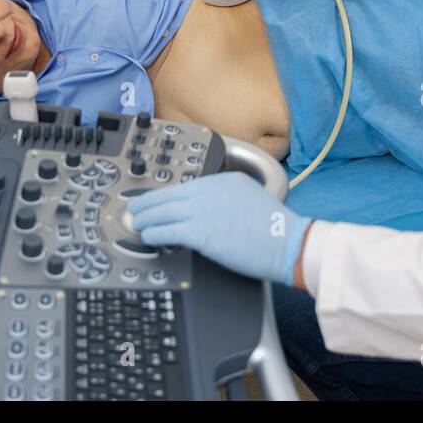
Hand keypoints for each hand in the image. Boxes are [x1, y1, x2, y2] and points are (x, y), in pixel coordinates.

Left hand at [127, 172, 311, 284]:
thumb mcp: (249, 199)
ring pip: (164, 212)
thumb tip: (208, 211)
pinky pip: (168, 231)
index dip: (164, 194)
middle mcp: (210, 190)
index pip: (185, 186)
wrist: (288, 241)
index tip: (154, 200)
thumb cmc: (275, 228)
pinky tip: (149, 237)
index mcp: (223, 180)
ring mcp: (204, 210)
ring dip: (146, 218)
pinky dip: (154, 233)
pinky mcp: (201, 232)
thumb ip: (227, 199)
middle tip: (135, 209)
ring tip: (136, 224)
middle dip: (147, 203)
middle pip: (168, 195)